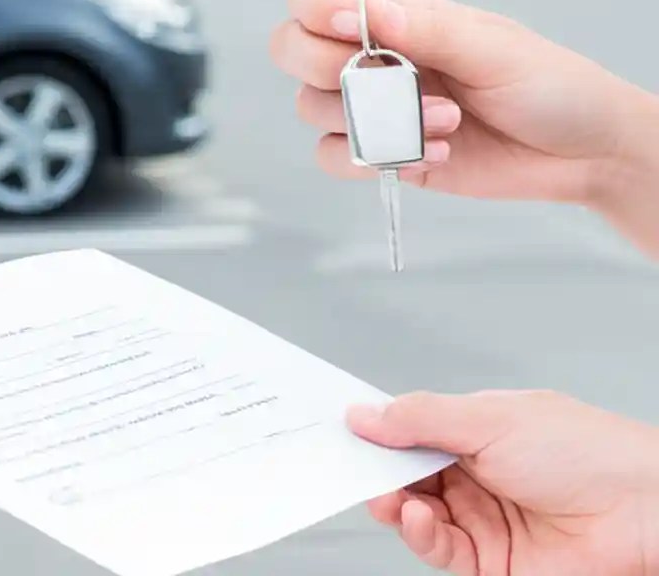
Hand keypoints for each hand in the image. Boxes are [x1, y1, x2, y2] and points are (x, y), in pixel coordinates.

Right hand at [269, 0, 658, 256]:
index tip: (353, 31)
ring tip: (444, 123)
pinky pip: (334, 157)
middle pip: (291, 48)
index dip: (315, 8)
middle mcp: (374, 57)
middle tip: (384, 82)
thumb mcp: (493, 47)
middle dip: (324, 69)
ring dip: (373, 121)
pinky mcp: (381, 153)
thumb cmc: (549, 85)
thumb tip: (368, 9)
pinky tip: (434, 155)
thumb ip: (427, 30)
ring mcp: (373, 107)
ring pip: (309, 108)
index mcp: (398, 15)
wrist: (581, 153)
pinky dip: (375, 160)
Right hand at [347, 391, 658, 574]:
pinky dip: (418, 534)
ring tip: (387, 497)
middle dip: (379, 471)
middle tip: (355, 465)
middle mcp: (479, 474)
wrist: (645, 514)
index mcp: (480, 430)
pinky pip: (438, 548)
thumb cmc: (592, 454)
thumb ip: (421, 418)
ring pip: (415, 512)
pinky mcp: (489, 561)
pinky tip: (415, 518)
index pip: (414, 430)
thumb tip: (366, 415)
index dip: (380, 431)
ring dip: (394, 504)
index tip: (347, 431)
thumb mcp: (491, 419)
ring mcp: (483, 518)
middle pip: (407, 473)